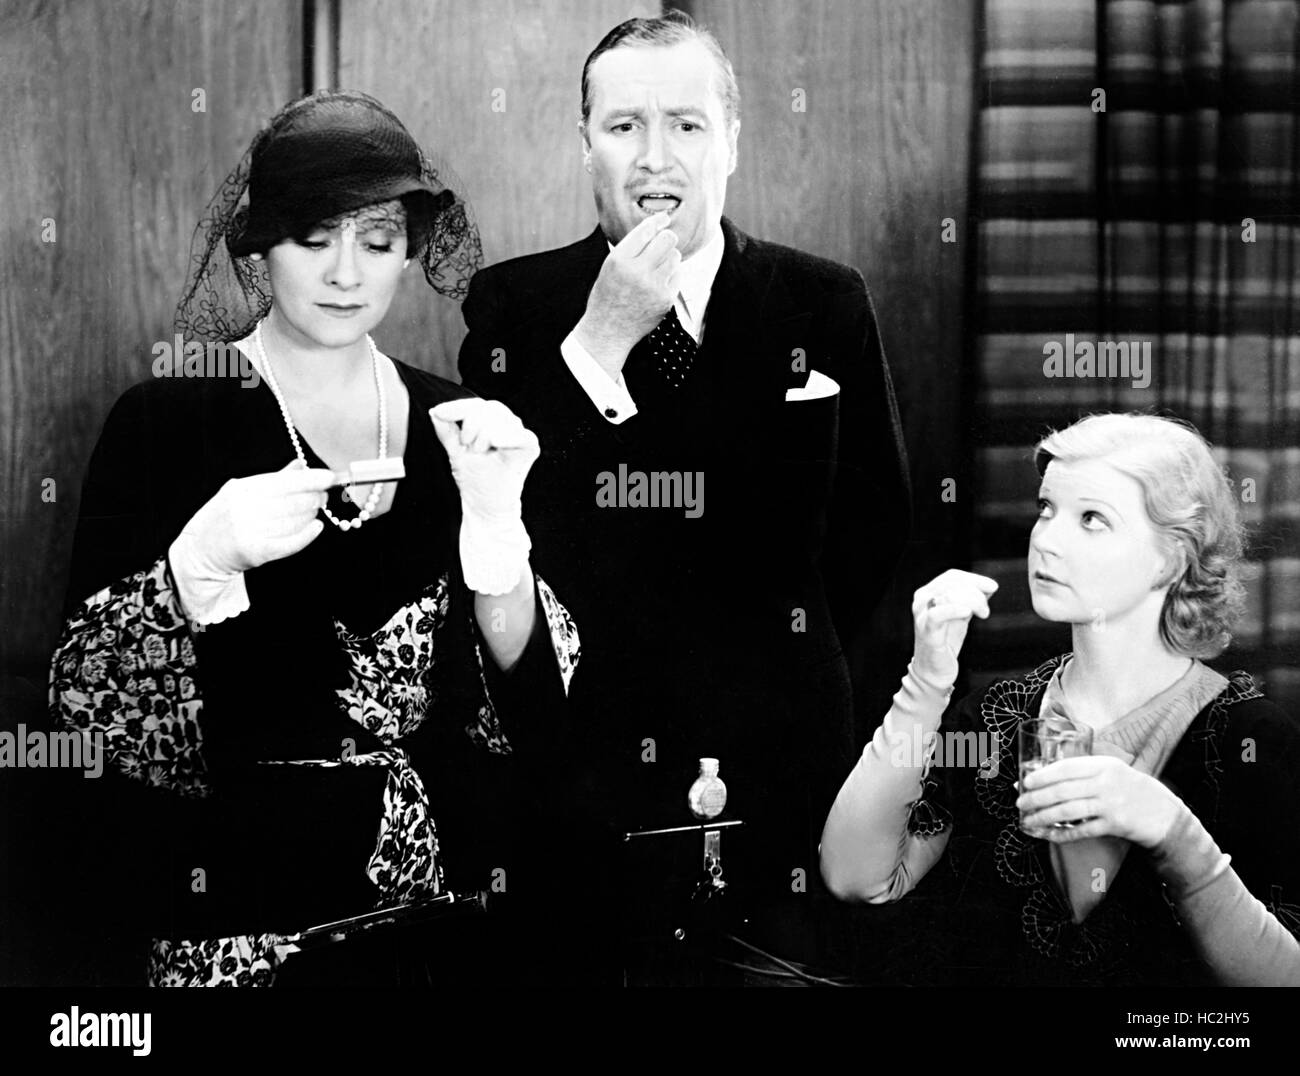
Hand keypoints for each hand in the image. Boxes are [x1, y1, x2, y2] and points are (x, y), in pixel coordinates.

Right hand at [173, 460, 332, 575]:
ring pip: (293, 521)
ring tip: (317, 511)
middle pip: (292, 501)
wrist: (199, 553)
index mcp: (241, 489)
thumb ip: (273, 480)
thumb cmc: (224, 519)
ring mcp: (247, 531)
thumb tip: (300, 465)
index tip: (329, 477)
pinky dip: (306, 535)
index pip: (284, 481)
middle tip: (325, 496)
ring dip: (311, 515)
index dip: (310, 479)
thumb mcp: (241, 493)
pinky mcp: (253, 551)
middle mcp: (242, 508)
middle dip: (314, 497)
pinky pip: (288, 542)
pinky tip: (317, 527)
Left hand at [429, 398, 539, 519]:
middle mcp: (508, 425)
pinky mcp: (530, 449)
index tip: (438, 412)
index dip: (457, 407)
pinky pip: (521, 436)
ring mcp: (520, 436)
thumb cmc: (475, 479)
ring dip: (485, 435)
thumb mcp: (456, 452)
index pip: (475, 406)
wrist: (487, 507)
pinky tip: (495, 441)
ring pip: (501, 420)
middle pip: (488, 409)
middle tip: (467, 447)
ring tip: (480, 454)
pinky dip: (508, 437)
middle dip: (471, 425)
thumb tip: (434, 411)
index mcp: (491, 423)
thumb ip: (447, 432)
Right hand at [573, 212, 679, 375]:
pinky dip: (670, 275)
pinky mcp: (665, 299)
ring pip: (675, 256)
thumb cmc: (607, 295)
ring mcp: (653, 287)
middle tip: (661, 244)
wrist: (608, 332)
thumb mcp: (609, 266)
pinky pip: (677, 275)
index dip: (658, 221)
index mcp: (619, 260)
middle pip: (667, 240)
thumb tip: (658, 226)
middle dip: (666, 238)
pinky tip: (657, 283)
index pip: (646, 231)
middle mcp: (637, 272)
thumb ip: (631, 248)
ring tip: (656, 266)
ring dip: (669, 257)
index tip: (664, 217)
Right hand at [911, 569, 998, 687]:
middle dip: (975, 592)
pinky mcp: (925, 630)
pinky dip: (954, 610)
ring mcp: (921, 614)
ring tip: (982, 614)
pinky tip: (967, 613)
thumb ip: (971, 599)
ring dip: (972, 602)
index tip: (993, 587)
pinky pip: (937, 614)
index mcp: (929, 592)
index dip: (974, 579)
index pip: (952, 576)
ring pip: (948, 595)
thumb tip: (990, 586)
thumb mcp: (961, 614)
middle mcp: (922, 599)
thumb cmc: (947, 640)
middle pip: (951, 583)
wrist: (935, 670)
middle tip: (986, 610)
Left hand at [1016, 755, 1182, 848]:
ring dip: (1044, 816)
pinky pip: (1081, 830)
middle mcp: (1106, 783)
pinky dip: (1062, 833)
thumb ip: (1083, 772)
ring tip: (1028, 819)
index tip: (1026, 782)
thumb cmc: (1130, 789)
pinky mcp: (1115, 825)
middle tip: (1020, 802)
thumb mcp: (1111, 771)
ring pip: (1068, 811)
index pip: (1066, 768)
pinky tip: (1048, 834)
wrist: (1164, 814)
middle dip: (1037, 798)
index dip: (1043, 775)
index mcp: (1103, 765)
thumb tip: (1044, 776)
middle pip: (1063, 790)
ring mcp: (1111, 805)